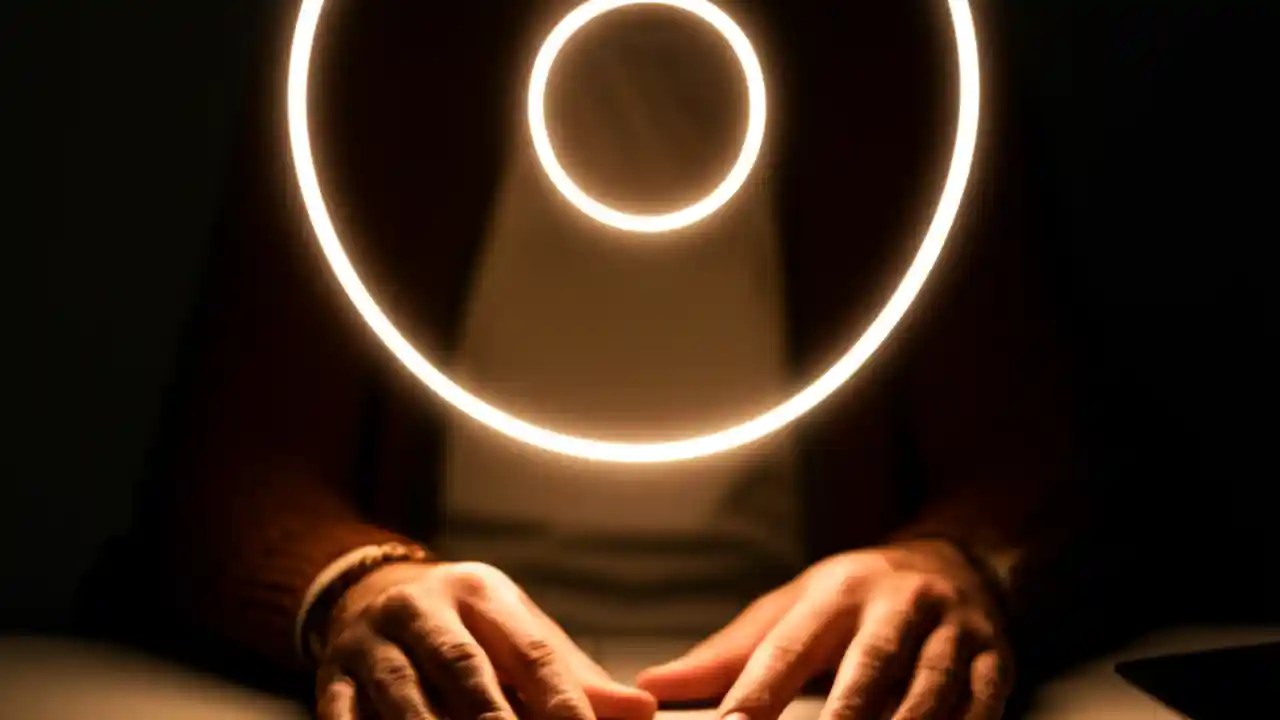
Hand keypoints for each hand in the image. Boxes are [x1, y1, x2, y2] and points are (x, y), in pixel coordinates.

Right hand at [316, 561, 656, 719]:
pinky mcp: (332, 675)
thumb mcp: (517, 635)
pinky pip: (342, 713)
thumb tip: (641, 711)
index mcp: (481, 593)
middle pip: (463, 667)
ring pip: (403, 692)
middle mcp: (422, 608)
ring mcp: (372, 641)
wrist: (371, 596)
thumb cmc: (466, 629)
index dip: (560, 699)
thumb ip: (573, 679)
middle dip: (493, 719)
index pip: (529, 650)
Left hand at [637, 541, 1011, 719]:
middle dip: (842, 719)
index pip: (790, 648)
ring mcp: (950, 631)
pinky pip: (983, 702)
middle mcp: (896, 605)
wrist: (953, 559)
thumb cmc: (854, 595)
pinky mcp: (994, 658)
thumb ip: (728, 654)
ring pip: (928, 690)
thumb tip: (653, 685)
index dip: (761, 691)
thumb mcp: (791, 608)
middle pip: (867, 668)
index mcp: (835, 592)